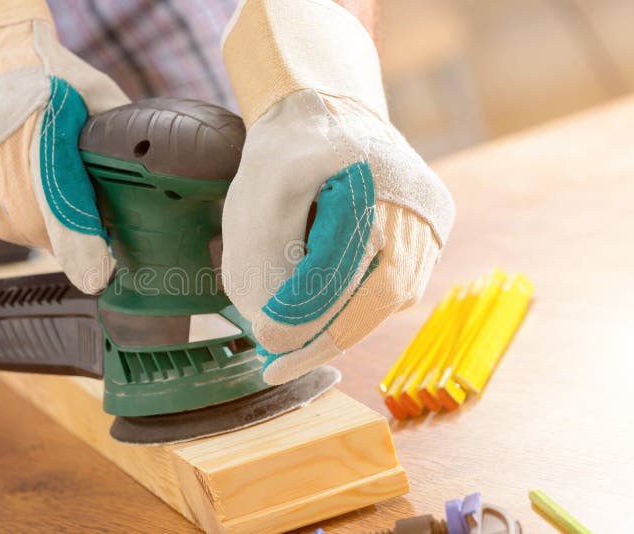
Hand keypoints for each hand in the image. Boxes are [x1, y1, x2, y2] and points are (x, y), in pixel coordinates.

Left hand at [220, 0, 454, 383]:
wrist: (329, 113)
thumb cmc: (285, 153)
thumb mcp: (257, 194)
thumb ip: (263, 261)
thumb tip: (273, 336)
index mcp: (365, 172)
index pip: (336, 267)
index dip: (301, 315)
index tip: (266, 346)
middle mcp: (413, 199)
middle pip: (375, 295)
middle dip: (323, 338)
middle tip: (278, 365)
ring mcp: (430, 220)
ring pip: (389, 299)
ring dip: (340, 327)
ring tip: (292, 344)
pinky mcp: (431, 233)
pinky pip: (396, 287)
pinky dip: (357, 307)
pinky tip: (321, 313)